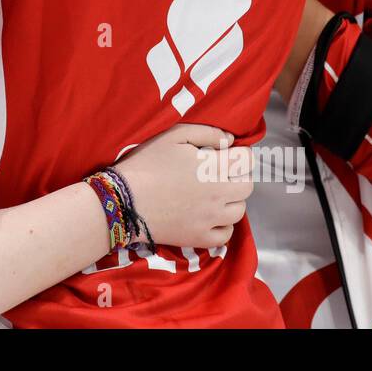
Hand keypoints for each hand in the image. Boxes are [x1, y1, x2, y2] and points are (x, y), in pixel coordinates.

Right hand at [115, 123, 252, 248]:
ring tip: (214, 194)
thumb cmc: (147, 164)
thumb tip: (229, 140)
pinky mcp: (200, 237)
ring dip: (232, 200)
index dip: (241, 154)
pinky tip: (209, 215)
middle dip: (238, 176)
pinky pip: (225, 234)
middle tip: (220, 173)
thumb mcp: (174, 136)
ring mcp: (211, 219)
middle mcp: (218, 195)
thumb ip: (207, 133)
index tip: (229, 153)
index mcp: (213, 169)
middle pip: (247, 186)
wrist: (124, 200)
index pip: (246, 161)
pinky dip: (223, 225)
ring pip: (239, 210)